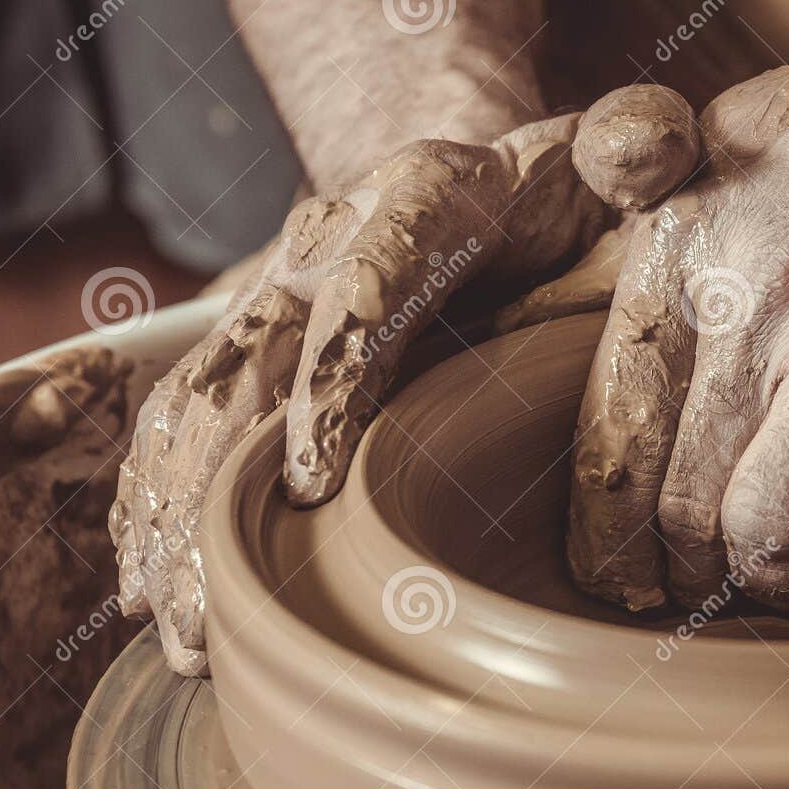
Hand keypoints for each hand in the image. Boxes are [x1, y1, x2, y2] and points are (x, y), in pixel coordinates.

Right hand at [111, 116, 606, 673]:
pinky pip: (184, 424)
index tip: (307, 484)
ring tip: (176, 634)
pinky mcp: (258, 346)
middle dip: (213, 492)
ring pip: (198, 405)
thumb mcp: (613, 162)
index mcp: (418, 195)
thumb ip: (633, 156)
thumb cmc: (563, 189)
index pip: (363, 283)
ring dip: (172, 521)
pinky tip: (146, 591)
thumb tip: (643, 154)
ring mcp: (280, 296)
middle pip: (247, 364)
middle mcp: (324, 244)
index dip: (327, 382)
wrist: (487, 175)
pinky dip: (156, 503)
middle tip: (211, 611)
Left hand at [565, 0, 788, 612]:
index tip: (620, 570)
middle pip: (684, 504)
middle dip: (689, 575)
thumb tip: (604, 299)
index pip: (611, 429)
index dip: (607, 531)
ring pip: (772, 530)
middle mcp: (754, 300)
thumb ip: (658, 215)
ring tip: (787, 580)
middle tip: (706, 588)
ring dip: (777, 582)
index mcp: (685, 247)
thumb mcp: (738, 130)